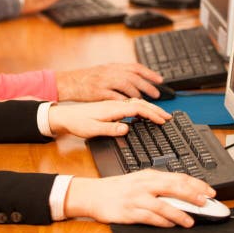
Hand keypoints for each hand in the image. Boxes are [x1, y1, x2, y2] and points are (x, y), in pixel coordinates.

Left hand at [47, 98, 169, 138]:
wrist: (65, 116)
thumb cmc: (77, 123)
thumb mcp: (92, 130)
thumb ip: (110, 129)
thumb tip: (126, 128)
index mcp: (112, 108)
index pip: (137, 109)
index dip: (152, 114)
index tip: (163, 121)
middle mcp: (114, 104)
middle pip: (139, 103)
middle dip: (155, 109)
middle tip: (168, 117)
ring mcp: (113, 104)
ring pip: (136, 102)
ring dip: (150, 107)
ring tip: (160, 115)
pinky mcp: (110, 106)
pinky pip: (130, 103)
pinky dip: (141, 106)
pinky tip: (143, 112)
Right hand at [55, 63, 163, 101]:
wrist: (69, 82)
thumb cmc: (87, 79)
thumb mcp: (104, 71)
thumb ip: (119, 74)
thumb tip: (136, 80)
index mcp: (114, 67)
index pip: (136, 68)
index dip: (149, 74)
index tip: (160, 80)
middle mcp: (110, 72)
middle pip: (133, 77)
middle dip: (147, 86)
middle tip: (157, 94)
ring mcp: (104, 81)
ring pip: (125, 84)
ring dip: (136, 93)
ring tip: (144, 101)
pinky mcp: (97, 92)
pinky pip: (113, 95)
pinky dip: (122, 100)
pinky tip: (129, 105)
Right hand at [65, 170, 215, 226]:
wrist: (93, 194)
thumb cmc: (117, 188)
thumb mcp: (139, 181)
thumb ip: (158, 185)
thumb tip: (183, 191)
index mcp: (148, 175)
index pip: (176, 176)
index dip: (195, 183)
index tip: (209, 190)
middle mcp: (144, 184)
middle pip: (173, 187)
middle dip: (192, 194)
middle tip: (206, 202)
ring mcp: (136, 198)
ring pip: (163, 204)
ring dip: (179, 213)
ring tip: (190, 220)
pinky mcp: (129, 211)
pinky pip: (150, 217)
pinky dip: (162, 221)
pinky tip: (170, 225)